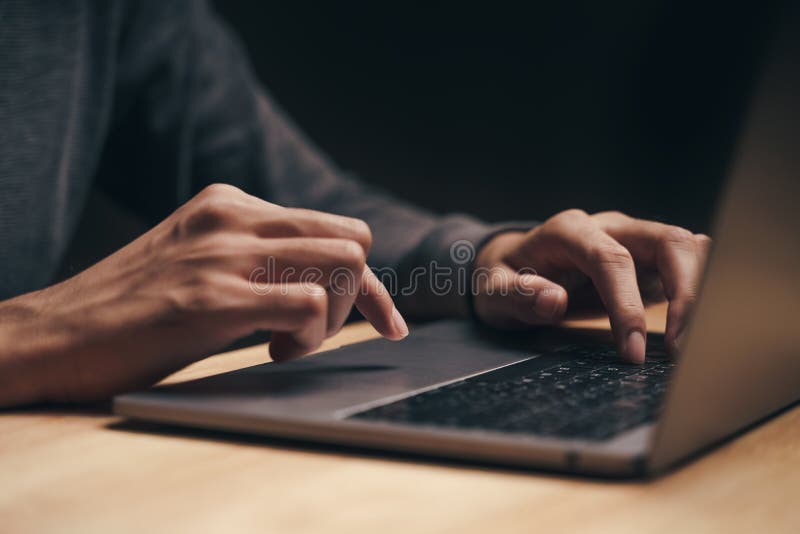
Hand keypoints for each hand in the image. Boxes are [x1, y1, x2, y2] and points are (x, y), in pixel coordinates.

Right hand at [0, 184, 407, 406]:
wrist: (55, 335)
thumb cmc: (133, 309)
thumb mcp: (201, 263)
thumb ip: (257, 259)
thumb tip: (325, 286)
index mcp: (231, 203)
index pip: (333, 228)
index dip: (366, 282)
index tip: (385, 320)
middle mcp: (234, 217)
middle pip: (352, 239)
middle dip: (357, 297)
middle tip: (317, 334)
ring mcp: (223, 253)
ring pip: (342, 261)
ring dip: (332, 316)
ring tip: (286, 344)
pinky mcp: (212, 297)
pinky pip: (307, 303)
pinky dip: (308, 337)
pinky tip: (271, 353)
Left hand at [473, 210, 710, 362]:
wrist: (508, 264)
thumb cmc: (501, 277)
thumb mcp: (491, 289)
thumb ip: (517, 294)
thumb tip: (554, 299)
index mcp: (569, 230)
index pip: (612, 260)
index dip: (627, 305)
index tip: (630, 350)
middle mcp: (608, 227)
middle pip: (668, 242)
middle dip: (685, 292)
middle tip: (681, 348)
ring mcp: (632, 239)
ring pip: (687, 248)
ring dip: (701, 290)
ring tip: (693, 341)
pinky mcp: (646, 258)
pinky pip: (686, 264)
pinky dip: (701, 289)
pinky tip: (698, 325)